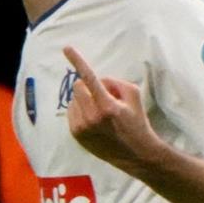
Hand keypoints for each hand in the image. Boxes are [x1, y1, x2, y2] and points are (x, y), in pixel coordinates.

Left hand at [61, 46, 160, 170]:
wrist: (136, 154)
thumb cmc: (137, 122)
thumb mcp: (134, 96)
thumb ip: (115, 82)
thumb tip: (99, 81)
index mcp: (107, 105)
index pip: (89, 77)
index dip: (77, 60)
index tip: (66, 48)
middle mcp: (91, 117)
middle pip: (78, 87)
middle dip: (87, 86)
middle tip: (102, 96)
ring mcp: (81, 127)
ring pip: (74, 100)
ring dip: (84, 100)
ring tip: (100, 112)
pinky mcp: (76, 135)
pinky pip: (71, 112)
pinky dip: (80, 111)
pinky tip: (93, 120)